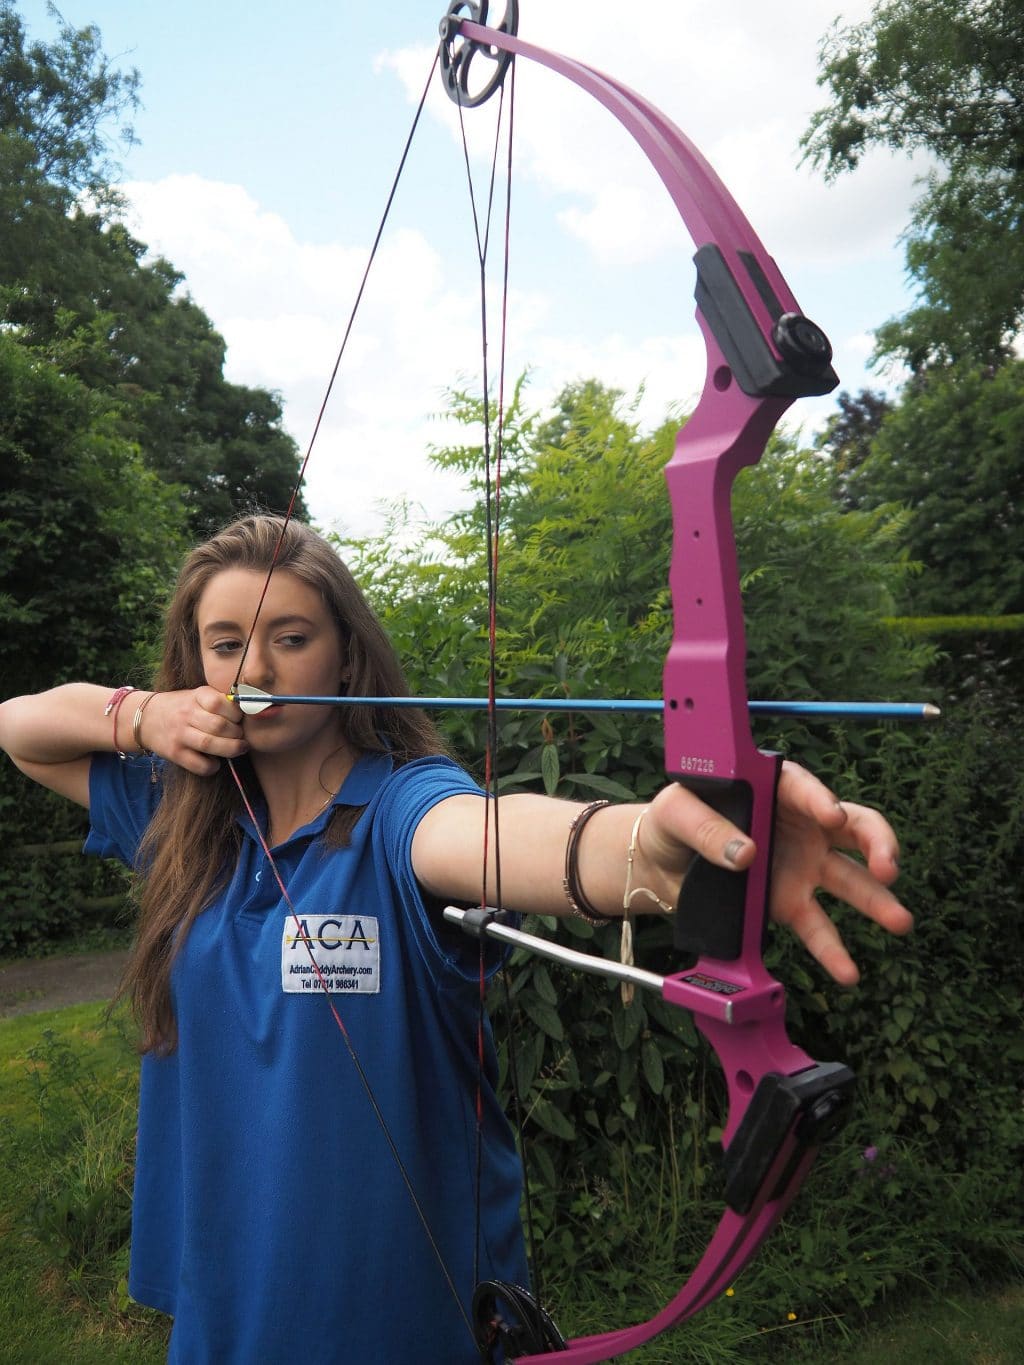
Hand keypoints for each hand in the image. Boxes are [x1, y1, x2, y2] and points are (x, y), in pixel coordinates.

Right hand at [140, 687, 248, 775]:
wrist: (146, 718)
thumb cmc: (182, 707)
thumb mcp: (198, 696)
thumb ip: (220, 702)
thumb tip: (250, 712)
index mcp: (196, 696)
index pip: (220, 702)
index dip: (236, 713)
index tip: (240, 719)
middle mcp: (186, 714)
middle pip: (218, 726)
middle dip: (236, 734)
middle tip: (242, 737)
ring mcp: (179, 735)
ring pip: (209, 744)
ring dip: (230, 749)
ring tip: (239, 748)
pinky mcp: (175, 754)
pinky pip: (198, 765)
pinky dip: (212, 766)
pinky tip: (216, 762)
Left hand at [642, 762, 912, 983]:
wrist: (657, 863)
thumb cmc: (671, 821)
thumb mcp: (677, 810)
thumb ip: (707, 827)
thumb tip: (744, 854)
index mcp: (772, 789)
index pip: (805, 788)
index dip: (822, 800)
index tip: (831, 816)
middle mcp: (798, 824)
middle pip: (852, 828)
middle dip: (878, 844)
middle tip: (889, 867)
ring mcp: (800, 865)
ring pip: (849, 879)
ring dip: (877, 900)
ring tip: (901, 921)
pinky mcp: (788, 902)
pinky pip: (817, 924)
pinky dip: (833, 950)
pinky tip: (848, 971)